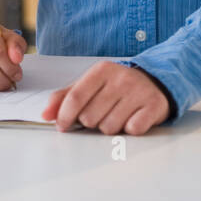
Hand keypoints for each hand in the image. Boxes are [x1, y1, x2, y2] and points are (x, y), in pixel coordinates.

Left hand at [41, 61, 168, 134]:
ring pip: (109, 127)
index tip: (62, 126)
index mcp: (102, 70)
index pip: (75, 97)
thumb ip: (65, 97)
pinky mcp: (154, 106)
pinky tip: (132, 118)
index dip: (65, 115)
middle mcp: (121, 78)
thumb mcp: (91, 85)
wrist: (155, 82)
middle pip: (90, 116)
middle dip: (91, 122)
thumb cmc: (116, 86)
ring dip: (109, 128)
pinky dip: (129, 130)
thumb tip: (45, 115)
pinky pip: (132, 130)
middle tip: (100, 113)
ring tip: (117, 115)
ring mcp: (139, 92)